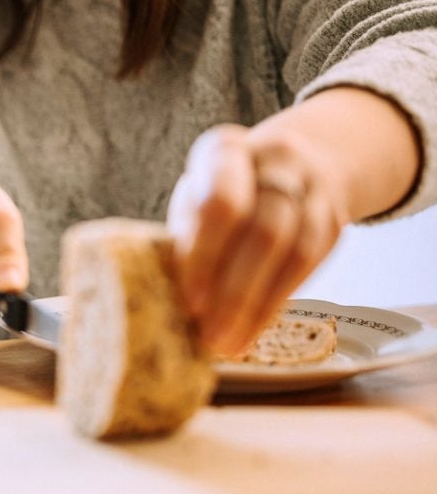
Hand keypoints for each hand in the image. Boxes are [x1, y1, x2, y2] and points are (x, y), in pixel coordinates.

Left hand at [168, 124, 351, 354]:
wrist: (302, 160)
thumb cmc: (227, 191)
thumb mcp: (196, 197)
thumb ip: (185, 236)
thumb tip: (161, 299)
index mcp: (224, 150)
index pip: (221, 203)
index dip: (206, 255)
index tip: (190, 301)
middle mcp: (275, 160)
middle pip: (263, 230)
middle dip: (233, 290)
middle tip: (208, 334)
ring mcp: (311, 188)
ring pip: (293, 251)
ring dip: (257, 305)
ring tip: (228, 343)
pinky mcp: (333, 220)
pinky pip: (310, 264)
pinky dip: (277, 301)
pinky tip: (253, 327)